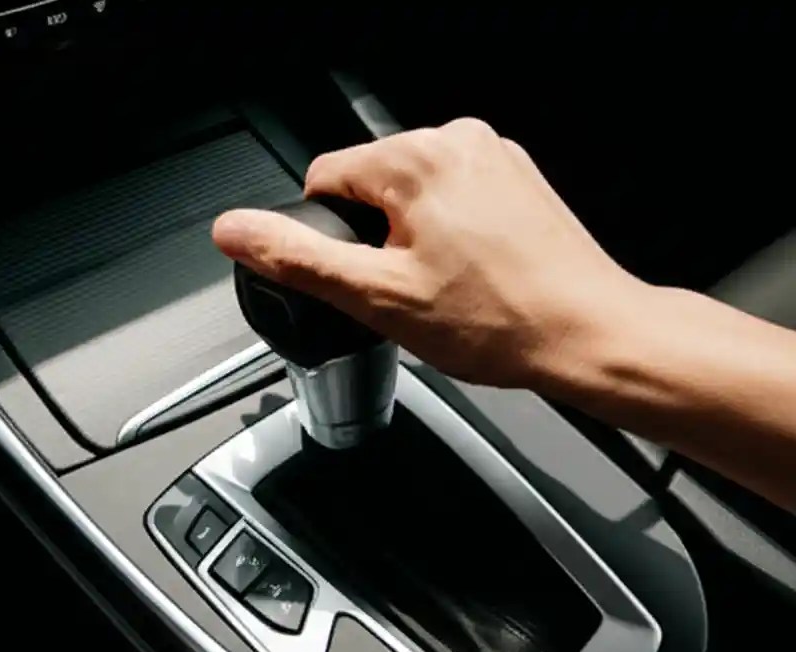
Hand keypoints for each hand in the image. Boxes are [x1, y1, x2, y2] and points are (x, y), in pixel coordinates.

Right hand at [213, 118, 648, 387]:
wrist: (590, 336)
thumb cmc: (501, 322)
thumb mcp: (376, 297)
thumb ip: (296, 258)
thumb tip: (234, 230)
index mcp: (418, 159)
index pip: (324, 178)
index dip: (330, 238)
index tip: (368, 277)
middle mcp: (459, 142)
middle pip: (369, 186)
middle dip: (375, 238)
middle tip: (413, 291)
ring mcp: (494, 157)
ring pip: (411, 195)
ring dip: (412, 238)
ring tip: (450, 287)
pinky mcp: (517, 179)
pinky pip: (453, 199)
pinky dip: (451, 235)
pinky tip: (475, 276)